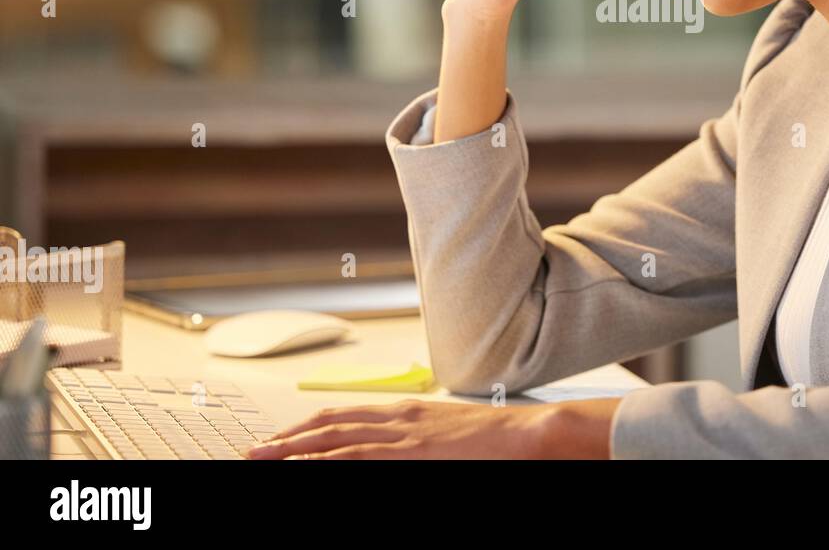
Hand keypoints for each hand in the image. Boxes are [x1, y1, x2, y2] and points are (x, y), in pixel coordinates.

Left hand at [243, 396, 621, 459]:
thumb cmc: (494, 438)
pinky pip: (359, 455)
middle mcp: (399, 417)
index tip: (283, 435)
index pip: (346, 414)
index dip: (309, 425)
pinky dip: (327, 459)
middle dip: (289, 436)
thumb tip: (394, 454)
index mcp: (407, 411)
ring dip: (295, 447)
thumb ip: (417, 442)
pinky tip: (305, 465)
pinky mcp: (412, 451)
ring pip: (335, 437)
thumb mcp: (447, 435)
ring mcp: (403, 434)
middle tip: (256, 448)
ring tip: (265, 456)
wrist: (523, 433)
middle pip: (331, 423)